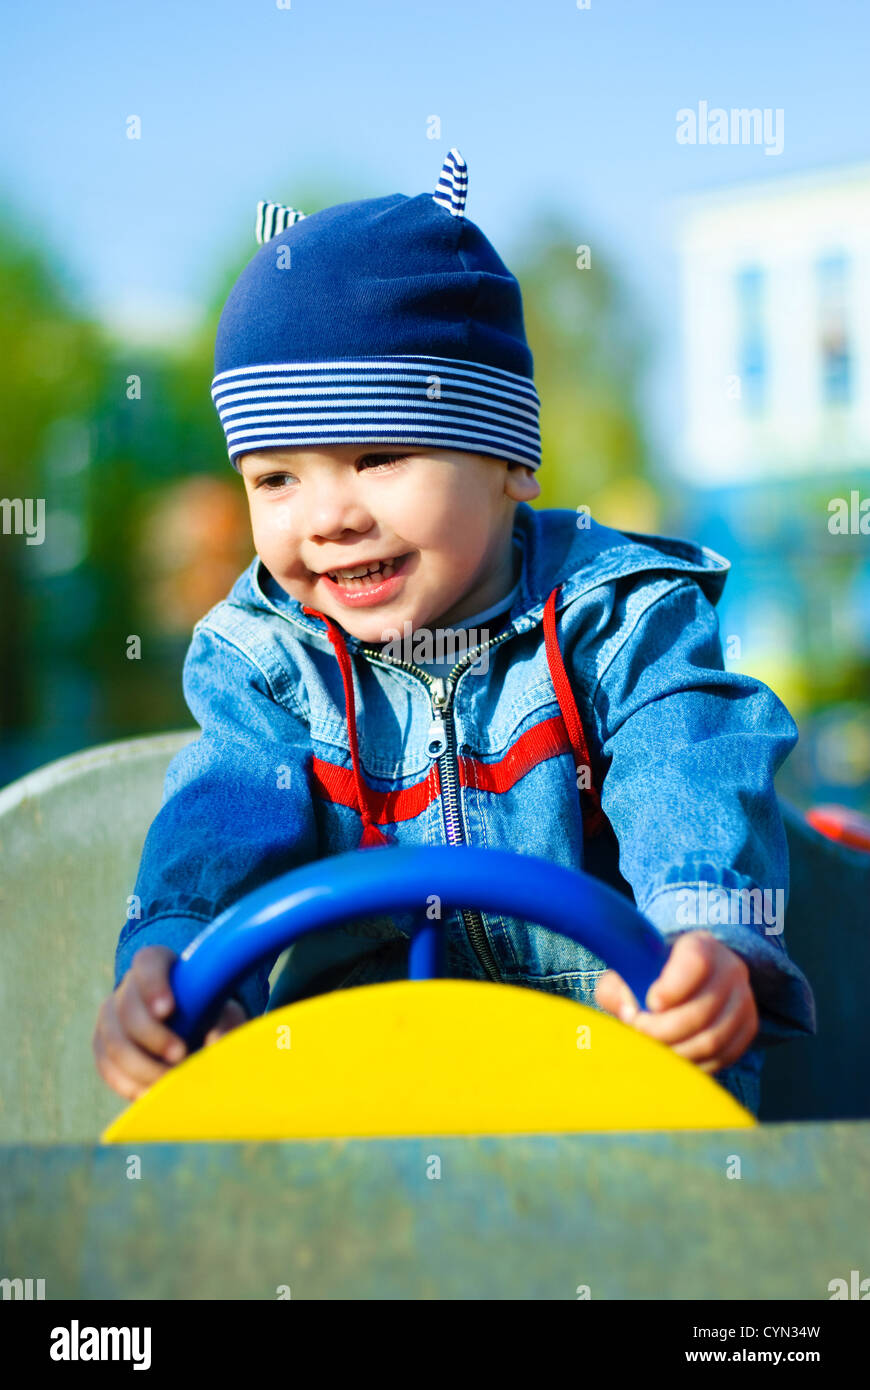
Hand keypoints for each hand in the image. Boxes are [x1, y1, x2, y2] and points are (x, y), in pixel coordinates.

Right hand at [93, 944, 247, 1099]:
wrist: (190, 1029)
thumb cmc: (210, 1014)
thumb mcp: (223, 1012)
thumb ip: (223, 1023)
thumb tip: (215, 1044)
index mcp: (158, 964)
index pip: (147, 964)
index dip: (153, 985)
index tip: (169, 1009)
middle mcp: (128, 987)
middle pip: (127, 1008)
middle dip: (153, 1036)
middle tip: (181, 1056)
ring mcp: (110, 1017)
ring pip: (114, 1041)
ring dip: (141, 1066)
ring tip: (170, 1082)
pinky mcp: (103, 1046)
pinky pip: (107, 1066)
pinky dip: (128, 1083)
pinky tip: (150, 1094)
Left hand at [594, 930, 758, 1072]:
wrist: (689, 976)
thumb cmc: (651, 972)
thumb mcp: (630, 969)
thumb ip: (619, 987)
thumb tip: (627, 1012)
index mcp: (700, 945)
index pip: (695, 963)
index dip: (672, 989)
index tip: (650, 1002)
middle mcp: (729, 969)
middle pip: (702, 1011)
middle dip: (663, 1031)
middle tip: (639, 1032)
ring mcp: (743, 999)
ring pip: (712, 1040)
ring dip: (675, 1052)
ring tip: (651, 1049)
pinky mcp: (748, 1027)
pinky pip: (723, 1057)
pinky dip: (693, 1064)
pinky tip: (672, 1059)